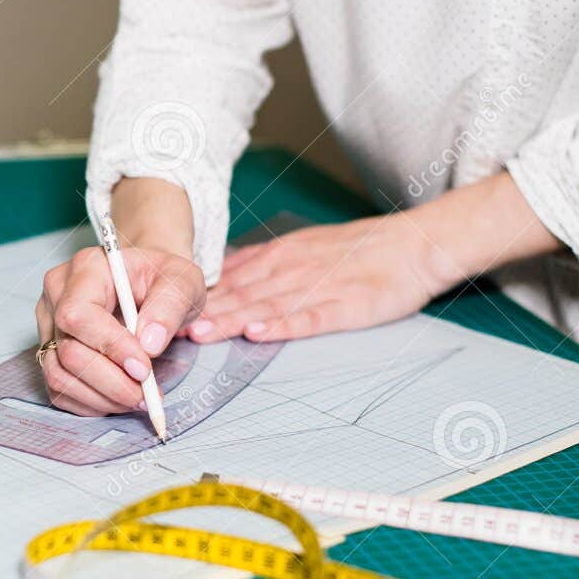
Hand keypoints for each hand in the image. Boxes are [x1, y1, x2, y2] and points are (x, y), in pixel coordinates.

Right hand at [36, 244, 205, 415]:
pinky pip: (59, 389)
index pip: (79, 314)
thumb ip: (170, 306)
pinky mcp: (50, 349)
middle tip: (148, 394)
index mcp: (86, 269)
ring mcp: (49, 324)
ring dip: (101, 398)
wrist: (149, 281)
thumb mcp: (183, 281)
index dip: (109, 347)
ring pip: (58, 375)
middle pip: (67, 351)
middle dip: (111, 382)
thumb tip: (149, 344)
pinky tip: (118, 399)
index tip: (144, 369)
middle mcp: (58, 295)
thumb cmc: (162, 278)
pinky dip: (90, 403)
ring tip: (137, 398)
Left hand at [192, 174, 559, 342]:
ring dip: (231, 320)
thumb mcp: (303, 246)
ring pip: (266, 305)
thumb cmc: (359, 251)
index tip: (164, 310)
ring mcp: (318, 287)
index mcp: (280, 257)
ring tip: (201, 334)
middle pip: (239, 293)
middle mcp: (292, 269)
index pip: (229, 278)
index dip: (195, 297)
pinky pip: (310, 317)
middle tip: (167, 328)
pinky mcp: (346, 304)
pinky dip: (283, 325)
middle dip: (202, 312)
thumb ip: (261, 262)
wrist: (415, 244)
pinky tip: (261, 333)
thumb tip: (220, 274)